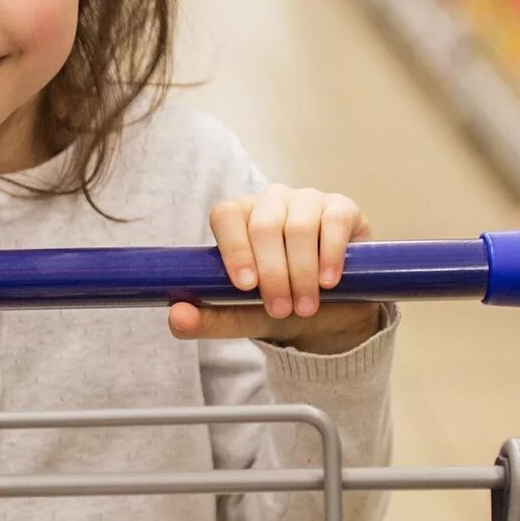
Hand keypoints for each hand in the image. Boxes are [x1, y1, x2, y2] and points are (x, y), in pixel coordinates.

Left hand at [170, 186, 386, 354]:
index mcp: (240, 218)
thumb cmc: (279, 306)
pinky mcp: (342, 208)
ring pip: (299, 226)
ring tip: (306, 306)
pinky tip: (329, 282)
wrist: (330, 314)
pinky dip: (329, 256)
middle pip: (264, 225)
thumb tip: (177, 317)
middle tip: (281, 310)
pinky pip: (333, 223)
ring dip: (301, 272)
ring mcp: (308, 200)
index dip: (233, 248)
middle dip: (273, 273)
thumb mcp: (241, 318)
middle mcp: (271, 201)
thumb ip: (207, 319)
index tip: (245, 286)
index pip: (226, 215)